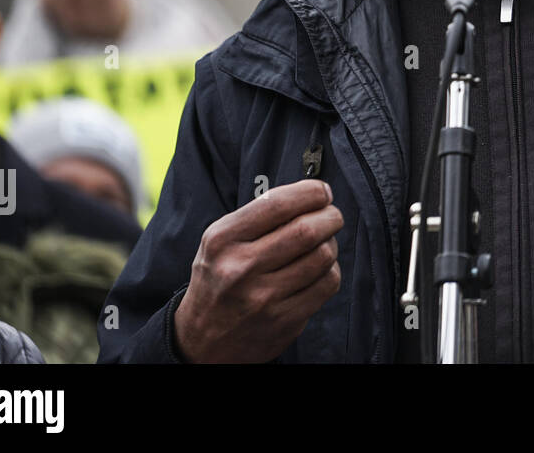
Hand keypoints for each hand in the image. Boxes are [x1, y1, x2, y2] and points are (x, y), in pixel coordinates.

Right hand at [174, 180, 343, 362]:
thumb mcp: (220, 242)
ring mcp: (264, 298)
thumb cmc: (218, 281)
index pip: (278, 203)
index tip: (322, 192)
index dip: (311, 192)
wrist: (202, 341)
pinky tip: (320, 269)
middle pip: (308, 229)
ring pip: (323, 256)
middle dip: (330, 216)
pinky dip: (331, 271)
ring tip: (323, 243)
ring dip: (331, 244)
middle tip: (331, 216)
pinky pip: (327, 284)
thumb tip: (311, 194)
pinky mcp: (285, 320)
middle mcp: (240, 268)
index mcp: (222, 240)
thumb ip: (258, 216)